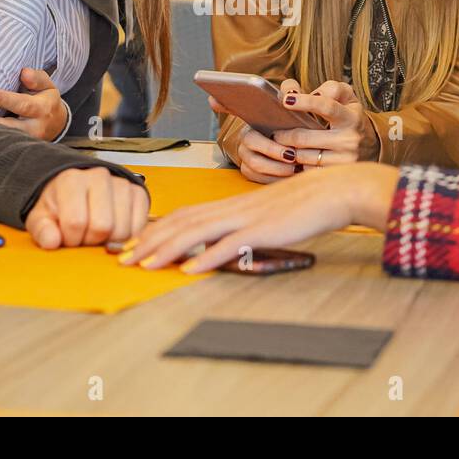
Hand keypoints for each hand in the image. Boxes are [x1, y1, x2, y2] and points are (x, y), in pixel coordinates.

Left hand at [0, 68, 68, 140]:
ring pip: (5, 139)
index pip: (23, 104)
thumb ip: (36, 78)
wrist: (56, 124)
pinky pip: (2, 144)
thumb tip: (24, 73)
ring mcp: (26, 141)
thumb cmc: (46, 100)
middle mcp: (35, 128)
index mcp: (43, 109)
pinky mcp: (18, 149)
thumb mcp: (47, 86)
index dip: (4, 99)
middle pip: (11, 126)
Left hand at [27, 167, 149, 248]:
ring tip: (97, 234)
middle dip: (91, 241)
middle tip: (83, 237)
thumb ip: (42, 230)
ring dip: (109, 241)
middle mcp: (99, 176)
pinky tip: (113, 232)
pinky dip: (127, 237)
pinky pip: (139, 227)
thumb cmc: (59, 206)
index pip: (76, 222)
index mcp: (71, 180)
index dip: (70, 239)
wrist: (76, 190)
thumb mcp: (41, 218)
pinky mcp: (138, 194)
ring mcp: (122, 184)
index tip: (67, 237)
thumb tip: (52, 241)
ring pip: (122, 230)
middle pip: (102, 226)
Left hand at [120, 162, 399, 272]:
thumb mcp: (266, 215)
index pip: (185, 215)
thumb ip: (243, 227)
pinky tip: (190, 268)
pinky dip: (207, 256)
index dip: (157, 229)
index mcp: (231, 205)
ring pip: (197, 232)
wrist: (334, 190)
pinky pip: (230, 245)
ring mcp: (246, 219)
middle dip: (150, 241)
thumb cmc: (304, 204)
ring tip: (145, 264)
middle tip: (124, 259)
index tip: (135, 244)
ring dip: (167, 249)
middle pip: (181, 223)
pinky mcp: (263, 230)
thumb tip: (223, 242)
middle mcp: (232, 209)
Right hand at [208, 80, 307, 183]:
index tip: (213, 98)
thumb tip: (288, 92)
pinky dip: (275, 178)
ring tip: (294, 167)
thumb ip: (291, 93)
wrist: (302, 151)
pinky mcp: (251, 173)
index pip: (232, 108)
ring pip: (254, 164)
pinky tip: (290, 176)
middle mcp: (245, 138)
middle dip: (271, 150)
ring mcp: (246, 156)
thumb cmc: (295, 127)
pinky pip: (258, 178)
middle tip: (290, 154)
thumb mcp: (295, 107)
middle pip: (250, 142)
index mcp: (252, 120)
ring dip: (275, 167)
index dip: (221, 103)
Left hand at [271, 79, 378, 165]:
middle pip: (305, 137)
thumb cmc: (350, 116)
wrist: (372, 147)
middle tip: (274, 132)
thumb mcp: (347, 97)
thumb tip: (305, 91)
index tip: (285, 100)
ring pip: (303, 156)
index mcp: (350, 117)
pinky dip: (298, 164)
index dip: (305, 101)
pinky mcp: (337, 174)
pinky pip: (308, 170)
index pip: (326, 106)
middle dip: (284, 134)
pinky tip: (296, 158)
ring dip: (288, 150)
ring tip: (282, 145)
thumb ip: (329, 88)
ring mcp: (344, 160)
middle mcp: (349, 140)